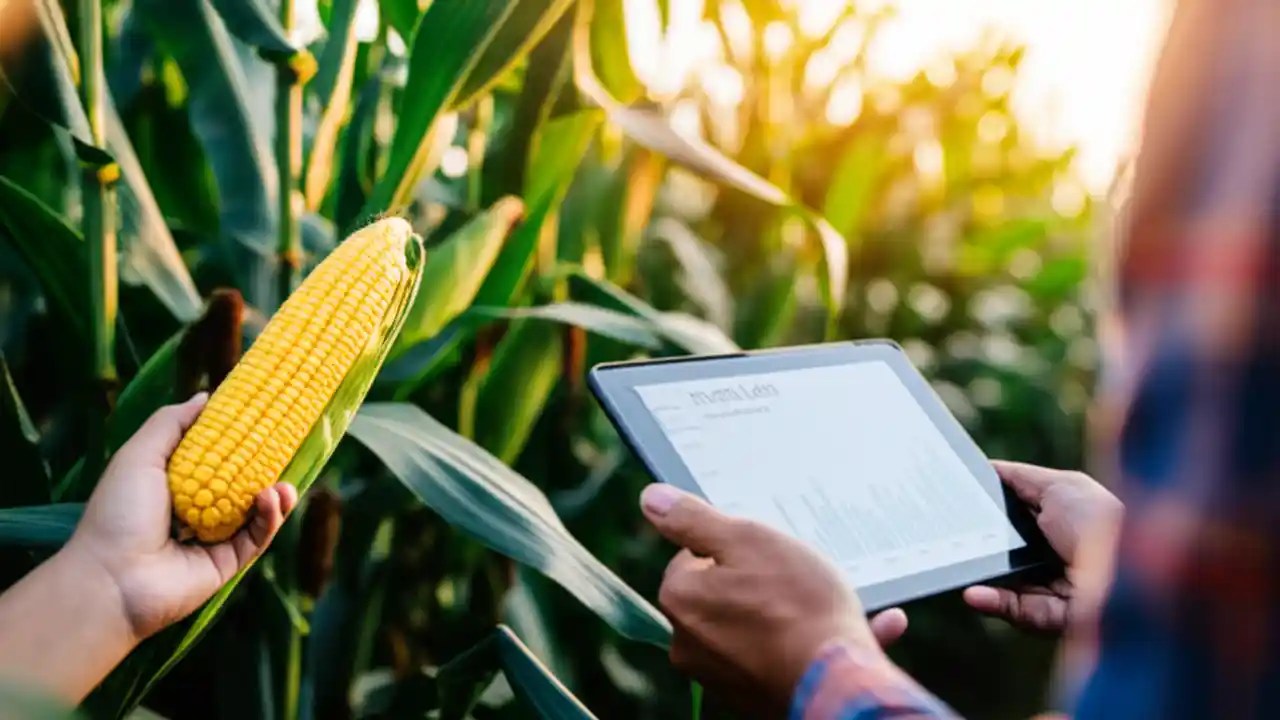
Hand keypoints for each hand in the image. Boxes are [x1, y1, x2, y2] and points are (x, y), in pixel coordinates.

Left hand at [66, 393, 297, 640]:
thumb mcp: (139, 454)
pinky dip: (270, 517)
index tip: (262, 415)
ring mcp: (213, 538)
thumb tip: (207, 396)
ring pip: (257, 511)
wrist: (113, 579)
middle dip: (266, 465)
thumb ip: (172, 422)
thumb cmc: (119, 512)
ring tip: (283, 483)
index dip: (237, 436)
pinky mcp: (228, 563)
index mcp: (174, 483)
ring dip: (275, 494)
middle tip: (287, 447)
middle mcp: (196, 509)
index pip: (215, 455)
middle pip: (241, 480)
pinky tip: (271, 498)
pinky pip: (258, 537)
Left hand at [641, 484, 904, 717]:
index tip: (765, 549)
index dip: (733, 547)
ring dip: (798, 611)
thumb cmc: (796, 605)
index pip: (694, 557)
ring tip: (840, 599)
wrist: (838, 683)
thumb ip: (694, 519)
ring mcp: (724, 674)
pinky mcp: (759, 695)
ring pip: (761, 626)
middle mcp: (691, 643)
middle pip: (725, 593)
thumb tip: (652, 499)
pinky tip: (864, 627)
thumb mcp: (747, 540)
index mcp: (681, 600)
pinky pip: (787, 656)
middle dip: (764, 580)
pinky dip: (817, 641)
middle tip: (802, 572)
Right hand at [962, 461, 1121, 631]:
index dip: (987, 513)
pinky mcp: (1049, 616)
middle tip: (947, 538)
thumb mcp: (1059, 486)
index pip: (1013, 518)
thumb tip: (986, 469)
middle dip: (975, 545)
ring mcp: (1051, 587)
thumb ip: (1020, 479)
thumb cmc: (1100, 522)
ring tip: (955, 565)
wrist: (1130, 572)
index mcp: (1060, 522)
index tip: (956, 505)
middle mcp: (1054, 555)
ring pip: (1002, 583)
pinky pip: (1012, 609)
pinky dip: (991, 601)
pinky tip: (973, 592)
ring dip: (979, 576)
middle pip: (1003, 551)